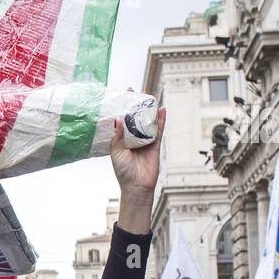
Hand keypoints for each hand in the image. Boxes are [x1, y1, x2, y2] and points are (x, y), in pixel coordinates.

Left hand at [111, 103, 162, 233]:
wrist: (136, 186)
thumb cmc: (123, 172)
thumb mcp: (116, 153)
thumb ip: (117, 136)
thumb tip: (117, 119)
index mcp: (122, 140)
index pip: (122, 121)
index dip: (122, 109)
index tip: (122, 96)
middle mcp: (133, 138)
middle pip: (136, 118)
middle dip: (136, 106)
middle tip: (136, 92)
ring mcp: (145, 141)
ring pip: (148, 122)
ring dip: (149, 110)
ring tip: (149, 96)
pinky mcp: (155, 145)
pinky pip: (159, 130)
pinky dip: (161, 120)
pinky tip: (162, 110)